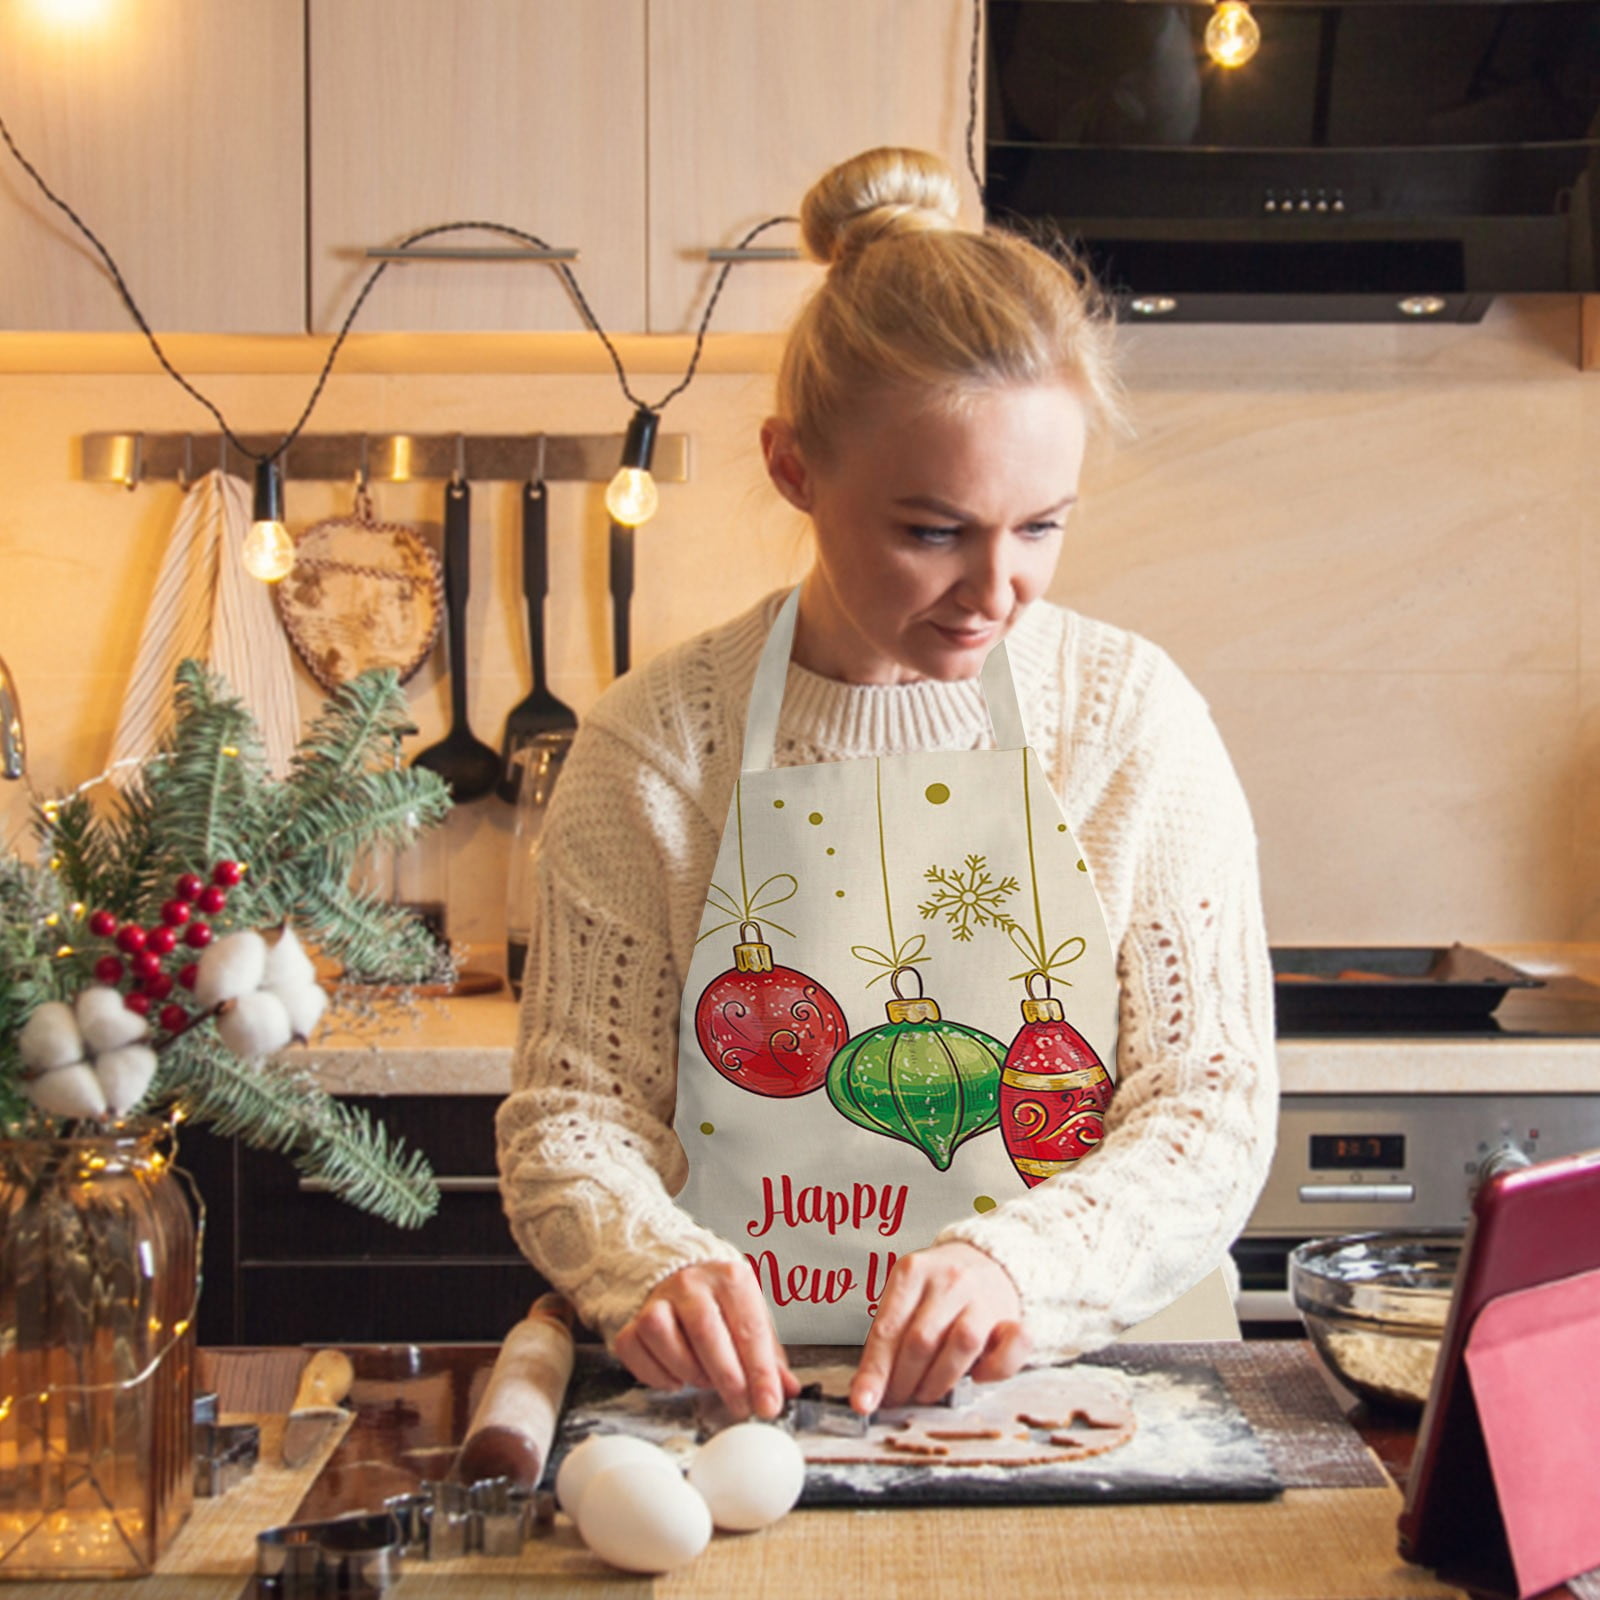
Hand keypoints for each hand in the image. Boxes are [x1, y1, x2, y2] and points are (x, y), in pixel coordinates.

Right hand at [614, 1260, 799, 1420]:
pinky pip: (634, 1350)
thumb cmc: (721, 1304)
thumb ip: (770, 1356)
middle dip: (728, 1379)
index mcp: (730, 1278)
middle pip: (706, 1332)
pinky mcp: (632, 1320)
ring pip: (664, 1337)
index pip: (749, 1327)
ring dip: (689, 1371)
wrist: (680, 1277)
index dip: (760, 1372)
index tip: (768, 1404)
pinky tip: (676, 1377)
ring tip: (705, 1380)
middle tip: (741, 1406)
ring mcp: (658, 1299)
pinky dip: (656, 1375)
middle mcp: (691, 1282)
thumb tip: (788, 1389)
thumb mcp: (752, 1319)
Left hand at [850, 1241, 1029, 1412]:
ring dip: (939, 1381)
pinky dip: (994, 1370)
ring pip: (962, 1344)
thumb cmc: (938, 1289)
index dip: (875, 1371)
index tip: (863, 1402)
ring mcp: (983, 1296)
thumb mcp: (904, 1298)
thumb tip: (865, 1389)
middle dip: (904, 1381)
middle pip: (922, 1340)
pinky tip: (977, 1376)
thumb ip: (886, 1337)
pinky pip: (1011, 1346)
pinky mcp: (1013, 1314)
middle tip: (895, 1398)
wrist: (985, 1261)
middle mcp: (948, 1280)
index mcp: (912, 1271)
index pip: (887, 1329)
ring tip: (925, 1392)